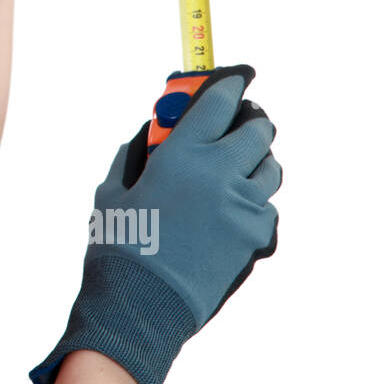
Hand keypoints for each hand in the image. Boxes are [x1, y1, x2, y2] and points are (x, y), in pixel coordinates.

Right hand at [28, 64, 280, 383]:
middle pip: (258, 129)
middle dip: (248, 121)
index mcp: (182, 154)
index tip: (234, 79)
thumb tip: (151, 132)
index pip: (220, 101)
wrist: (144, 304)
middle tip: (235, 124)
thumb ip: (136, 154)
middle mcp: (220, 174)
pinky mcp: (256, 236)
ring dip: (255, 161)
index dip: (229, 84)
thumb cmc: (120, 247)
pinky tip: (229, 211)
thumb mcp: (113, 191)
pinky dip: (253, 202)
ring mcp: (244, 206)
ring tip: (233, 169)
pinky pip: (267, 207)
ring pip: (271, 168)